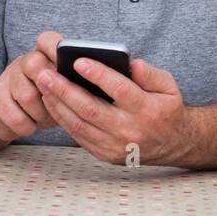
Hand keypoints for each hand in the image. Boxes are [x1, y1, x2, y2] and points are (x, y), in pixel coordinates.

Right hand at [0, 31, 60, 142]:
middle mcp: (23, 62)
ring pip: (28, 96)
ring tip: (43, 116)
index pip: (47, 40)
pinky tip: (30, 124)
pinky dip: (28, 126)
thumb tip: (90, 83)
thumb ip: (71, 82)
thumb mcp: (60, 89)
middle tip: (55, 102)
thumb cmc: (44, 100)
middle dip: (50, 88)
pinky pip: (16, 117)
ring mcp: (8, 78)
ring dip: (41, 114)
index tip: (68, 62)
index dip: (56, 48)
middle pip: (34, 64)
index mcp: (42, 54)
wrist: (7, 114)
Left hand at [35, 47, 189, 165]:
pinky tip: (52, 101)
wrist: (173, 145)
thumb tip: (133, 64)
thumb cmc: (167, 109)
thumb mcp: (169, 87)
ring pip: (79, 124)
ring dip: (58, 104)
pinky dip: (62, 118)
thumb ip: (151, 74)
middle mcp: (130, 131)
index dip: (98, 75)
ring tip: (43, 85)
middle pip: (91, 109)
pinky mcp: (105, 154)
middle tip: (46, 73)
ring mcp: (115, 146)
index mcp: (148, 110)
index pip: (120, 90)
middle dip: (64, 90)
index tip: (79, 61)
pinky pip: (78, 136)